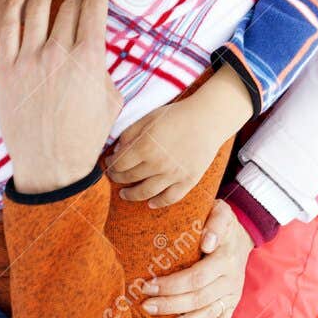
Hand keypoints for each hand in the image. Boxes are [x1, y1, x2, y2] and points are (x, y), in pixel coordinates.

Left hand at [0, 0, 120, 193]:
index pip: (93, 8)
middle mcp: (58, 53)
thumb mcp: (110, 99)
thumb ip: (103, 68)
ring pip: (37, 9)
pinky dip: (14, 5)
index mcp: (88, 59)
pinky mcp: (7, 70)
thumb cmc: (85, 137)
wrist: (51, 166)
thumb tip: (95, 52)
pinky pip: (9, 28)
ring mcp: (29, 60)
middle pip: (68, 6)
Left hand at [107, 75, 246, 207]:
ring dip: (131, 195)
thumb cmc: (176, 115)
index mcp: (145, 146)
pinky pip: (170, 198)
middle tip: (115, 177)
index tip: (108, 164)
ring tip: (124, 194)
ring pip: (145, 192)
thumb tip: (116, 152)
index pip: (119, 164)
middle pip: (130, 178)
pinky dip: (158, 203)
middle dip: (118, 178)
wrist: (208, 118)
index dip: (110, 165)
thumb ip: (129, 134)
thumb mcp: (148, 117)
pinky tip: (150, 203)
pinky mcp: (188, 180)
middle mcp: (157, 163)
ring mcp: (173, 174)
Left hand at [140, 200, 251, 317]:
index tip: (147, 286)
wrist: (242, 237)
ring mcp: (233, 294)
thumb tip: (207, 241)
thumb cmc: (223, 224)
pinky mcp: (232, 304)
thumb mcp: (222, 213)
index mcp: (227, 258)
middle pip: (199, 298)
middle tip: (146, 306)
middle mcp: (232, 279)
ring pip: (209, 314)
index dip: (171, 285)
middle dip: (171, 304)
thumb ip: (216, 222)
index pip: (196, 277)